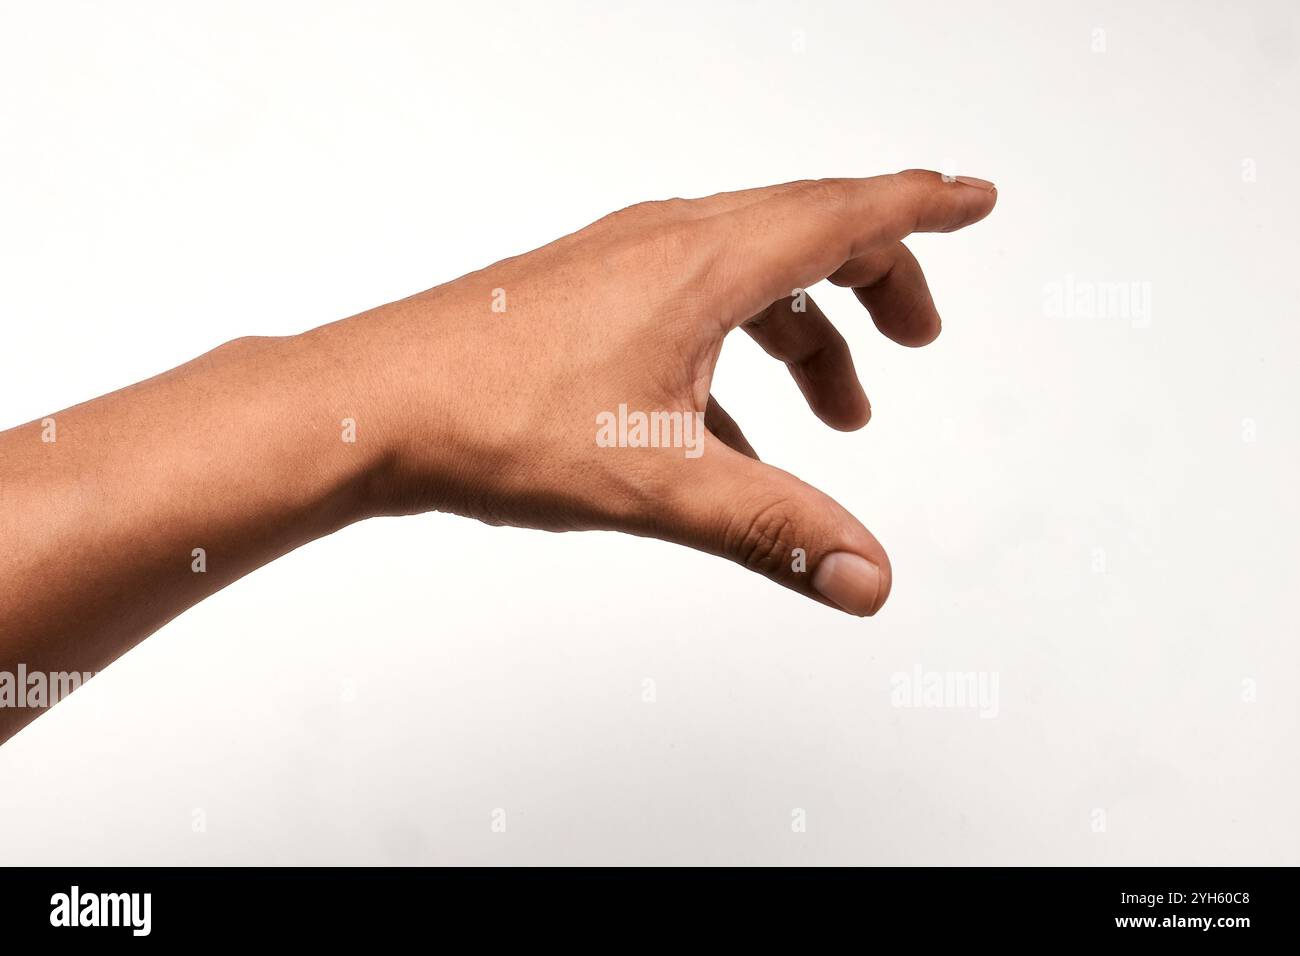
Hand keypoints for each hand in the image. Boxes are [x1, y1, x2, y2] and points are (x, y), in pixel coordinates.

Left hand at [321, 169, 998, 615]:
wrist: (371, 405)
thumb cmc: (496, 418)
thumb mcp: (662, 482)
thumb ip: (776, 529)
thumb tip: (869, 575)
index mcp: (704, 262)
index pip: (845, 212)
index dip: (923, 207)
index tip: (976, 199)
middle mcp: (667, 242)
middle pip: (806, 235)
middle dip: (876, 281)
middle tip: (917, 338)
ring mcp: (621, 264)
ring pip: (747, 276)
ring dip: (805, 333)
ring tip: (839, 411)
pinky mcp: (585, 296)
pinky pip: (689, 307)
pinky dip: (735, 356)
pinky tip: (731, 434)